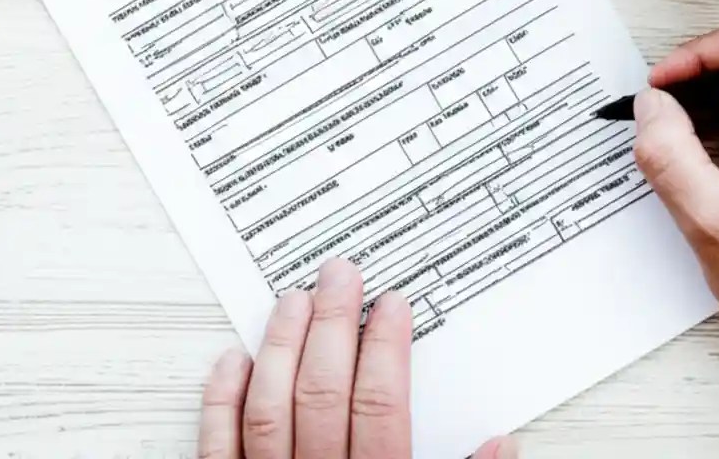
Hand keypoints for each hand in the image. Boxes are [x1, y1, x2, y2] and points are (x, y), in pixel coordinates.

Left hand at [197, 258, 515, 458]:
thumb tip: (503, 444)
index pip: (382, 404)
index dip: (386, 347)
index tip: (390, 306)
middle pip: (322, 392)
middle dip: (332, 324)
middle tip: (338, 276)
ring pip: (267, 409)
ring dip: (278, 347)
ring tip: (289, 301)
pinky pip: (215, 448)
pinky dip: (220, 401)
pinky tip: (231, 362)